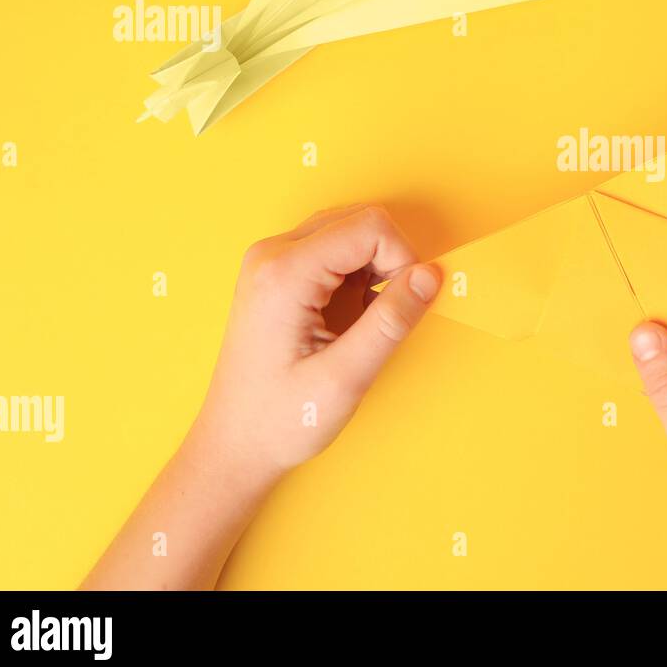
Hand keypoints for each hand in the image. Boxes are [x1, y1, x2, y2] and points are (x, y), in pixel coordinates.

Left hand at [82, 203, 437, 588]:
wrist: (234, 444)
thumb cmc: (281, 420)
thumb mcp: (345, 378)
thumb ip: (390, 323)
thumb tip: (431, 274)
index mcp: (284, 274)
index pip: (369, 226)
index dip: (403, 259)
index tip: (403, 305)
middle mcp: (272, 254)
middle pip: (360, 221)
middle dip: (391, 261)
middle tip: (385, 316)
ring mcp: (272, 261)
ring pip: (350, 231)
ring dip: (375, 268)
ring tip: (363, 321)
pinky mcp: (278, 272)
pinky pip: (335, 250)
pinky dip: (358, 276)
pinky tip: (349, 318)